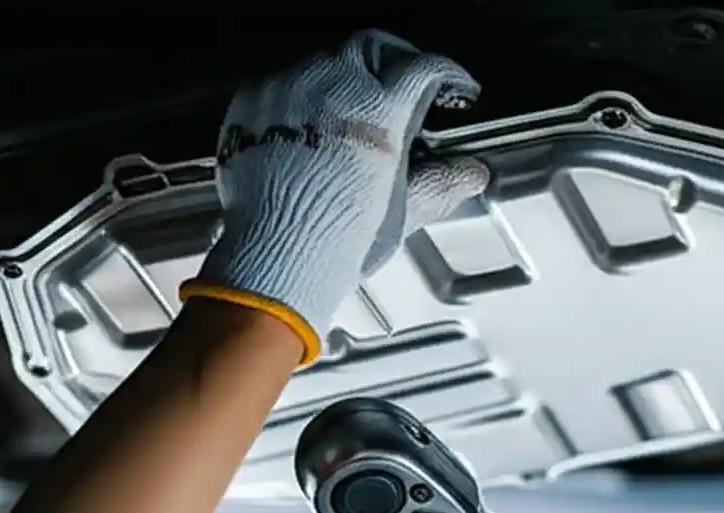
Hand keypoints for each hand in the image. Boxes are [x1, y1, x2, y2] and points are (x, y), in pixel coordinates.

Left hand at [181, 29, 489, 364]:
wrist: (274, 254)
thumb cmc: (336, 238)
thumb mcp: (404, 210)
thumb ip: (443, 182)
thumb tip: (471, 172)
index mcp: (381, 111)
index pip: (424, 67)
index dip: (447, 73)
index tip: (452, 85)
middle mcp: (335, 87)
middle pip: (371, 47)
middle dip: (392, 59)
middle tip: (401, 80)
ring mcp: (290, 89)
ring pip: (322, 62)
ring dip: (341, 79)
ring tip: (348, 113)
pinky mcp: (253, 101)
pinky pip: (280, 80)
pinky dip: (298, 95)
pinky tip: (306, 126)